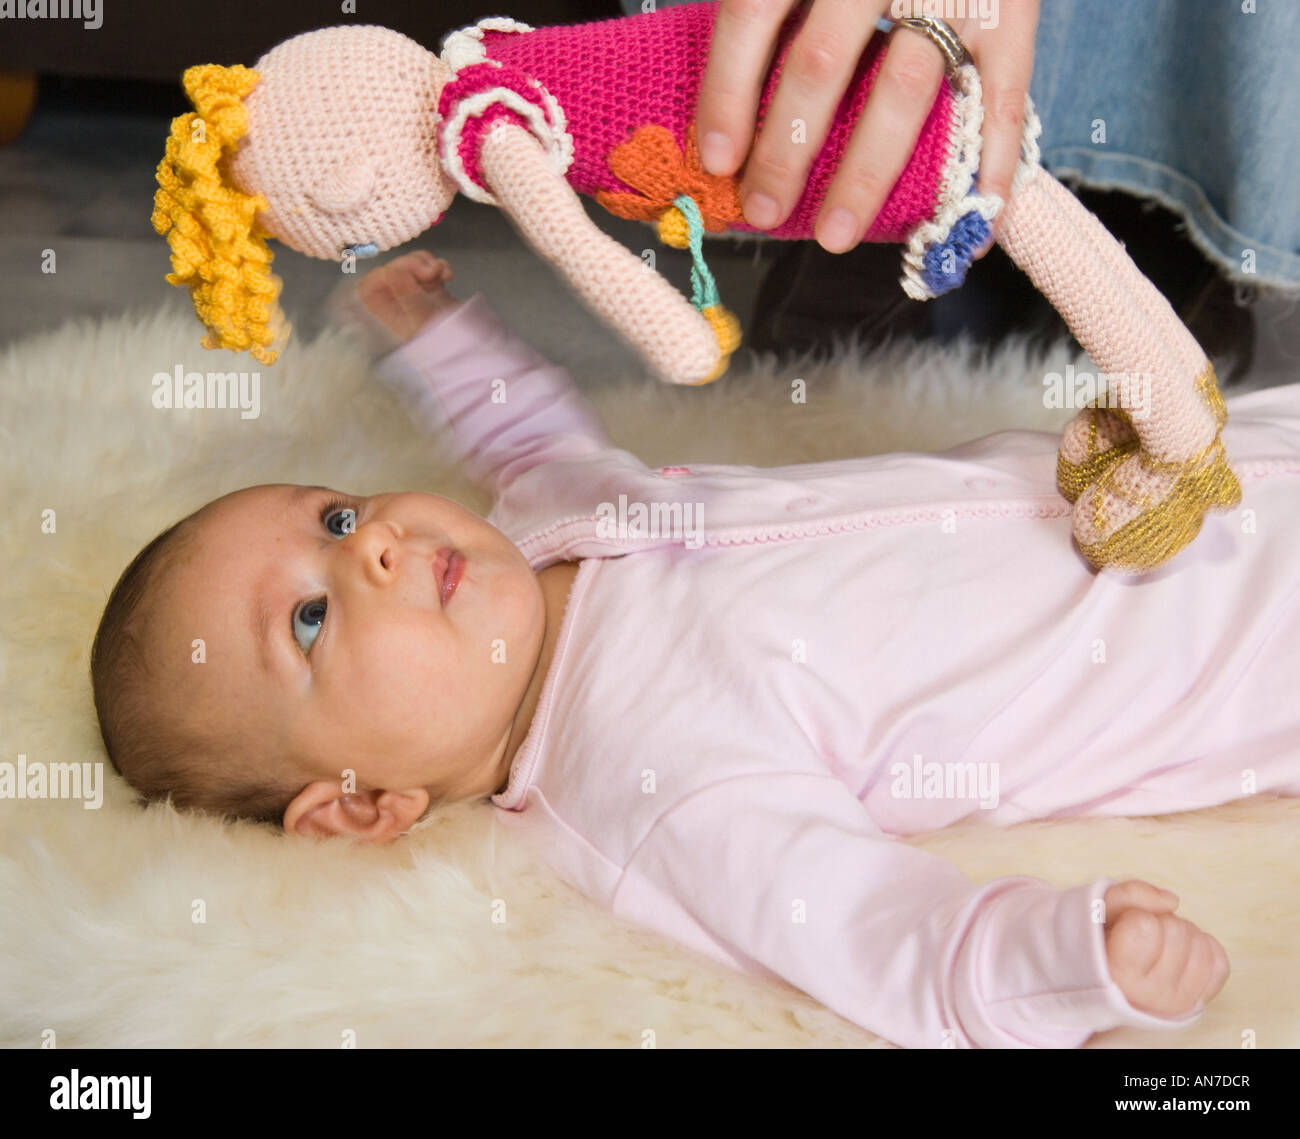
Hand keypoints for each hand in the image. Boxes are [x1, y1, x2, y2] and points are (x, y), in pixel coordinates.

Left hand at [356, 251, 459, 341]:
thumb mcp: (425, 318)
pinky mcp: (432, 288)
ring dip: (426, 263)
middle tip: (430, 272)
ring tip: (441, 274)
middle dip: (411, 264)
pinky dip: (439, 266)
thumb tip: (391, 271)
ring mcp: (416, 294)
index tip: (400, 274)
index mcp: (388, 314)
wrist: (473, 348)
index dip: (380, 275)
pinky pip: (429, 267)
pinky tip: (448, 276)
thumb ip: (407, 294)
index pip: (368, 288)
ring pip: (410, 265)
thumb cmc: (448, 341)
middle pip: (390, 270)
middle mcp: (399, 303)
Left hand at [694, 0, 1039, 254]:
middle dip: (785, 151)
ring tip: (834, 234)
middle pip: (821, 64)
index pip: (754, 14)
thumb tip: (726, 108)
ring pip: (901, 90)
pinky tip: (968, 217)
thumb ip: (778, 3)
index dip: (727, 91)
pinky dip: (989, 162)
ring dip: (864, 174)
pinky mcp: (1010, 8)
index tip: (715, 159)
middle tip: (762, 211)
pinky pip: (1001, 94)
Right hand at [1103, 880, 1229, 1018]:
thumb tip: (1173, 901)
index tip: (1124, 927)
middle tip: (1142, 935)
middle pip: (1176, 929)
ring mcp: (1178, 1001)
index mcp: (1118, 974)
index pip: (1146, 925)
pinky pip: (1219, 963)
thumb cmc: (1102, 945)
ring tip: (1160, 943)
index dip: (1136, 915)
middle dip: (1160, 921)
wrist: (1109, 987)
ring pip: (1200, 943)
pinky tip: (1182, 953)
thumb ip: (1129, 895)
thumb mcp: (1099, 912)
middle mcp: (1150, 994)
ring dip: (1182, 933)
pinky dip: (1203, 949)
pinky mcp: (1200, 1002)